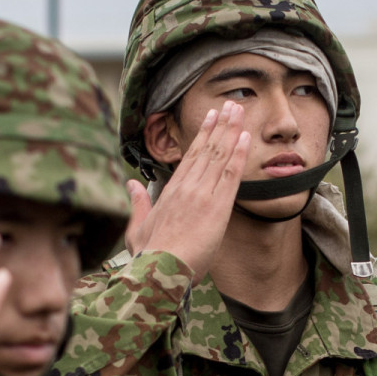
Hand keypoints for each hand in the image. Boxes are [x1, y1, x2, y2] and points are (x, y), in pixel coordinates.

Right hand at [126, 101, 249, 277]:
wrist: (158, 270)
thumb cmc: (148, 255)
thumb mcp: (136, 228)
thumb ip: (137, 204)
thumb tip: (131, 184)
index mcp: (170, 191)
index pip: (190, 157)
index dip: (203, 135)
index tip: (211, 117)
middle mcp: (186, 188)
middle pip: (207, 150)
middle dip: (220, 125)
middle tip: (231, 105)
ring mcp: (202, 195)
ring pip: (219, 156)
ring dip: (231, 131)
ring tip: (239, 111)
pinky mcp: (216, 208)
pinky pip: (230, 175)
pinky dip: (238, 155)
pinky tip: (245, 137)